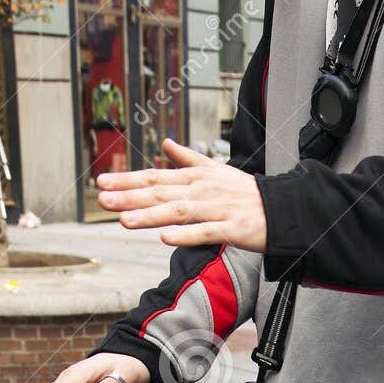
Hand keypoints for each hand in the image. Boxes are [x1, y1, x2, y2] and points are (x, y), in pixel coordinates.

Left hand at [97, 139, 266, 251]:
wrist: (281, 208)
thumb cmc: (246, 192)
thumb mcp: (215, 169)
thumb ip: (187, 158)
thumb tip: (165, 144)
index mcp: (195, 177)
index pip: (155, 178)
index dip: (128, 180)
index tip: (102, 183)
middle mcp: (202, 190)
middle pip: (160, 193)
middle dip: (130, 196)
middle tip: (103, 199)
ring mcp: (216, 209)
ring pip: (178, 211)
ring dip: (150, 216)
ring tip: (124, 220)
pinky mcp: (231, 228)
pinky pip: (205, 232)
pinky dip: (186, 235)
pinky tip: (165, 238)